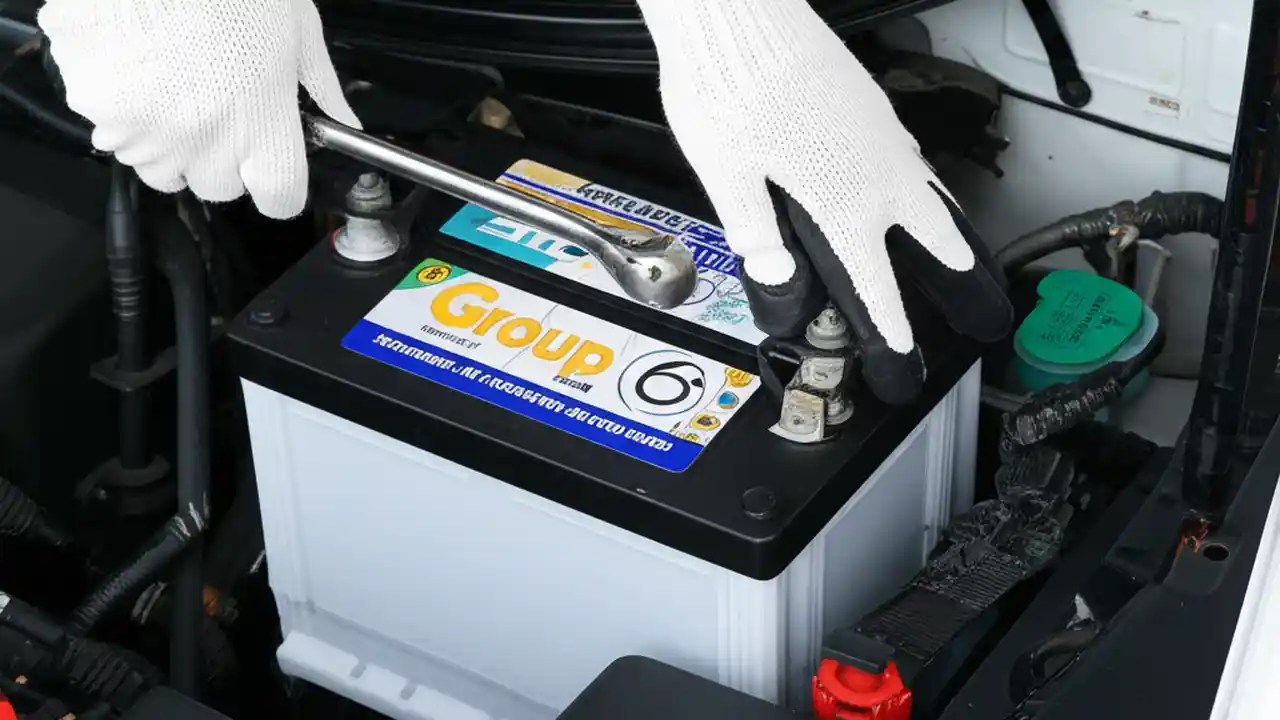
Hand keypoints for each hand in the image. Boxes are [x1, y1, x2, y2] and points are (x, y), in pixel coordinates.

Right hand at [39, 0, 358, 218]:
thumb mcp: (297, 26)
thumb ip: (321, 85)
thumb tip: (345, 123)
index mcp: (262, 120)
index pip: (281, 198)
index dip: (279, 186)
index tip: (274, 167)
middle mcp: (205, 138)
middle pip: (220, 188)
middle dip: (223, 159)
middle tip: (221, 107)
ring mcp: (146, 131)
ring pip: (163, 173)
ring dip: (172, 146)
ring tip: (176, 88)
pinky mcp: (98, 112)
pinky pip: (114, 138)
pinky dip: (124, 118)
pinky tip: (139, 74)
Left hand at [636, 0, 1011, 403]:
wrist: (740, 14)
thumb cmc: (728, 88)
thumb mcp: (727, 177)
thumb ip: (756, 233)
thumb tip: (776, 277)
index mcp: (840, 200)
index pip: (877, 281)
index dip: (893, 325)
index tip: (908, 354)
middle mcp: (875, 169)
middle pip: (933, 235)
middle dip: (958, 276)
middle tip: (981, 307)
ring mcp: (880, 131)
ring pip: (931, 191)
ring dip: (949, 228)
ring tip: (962, 251)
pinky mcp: (870, 102)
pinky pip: (912, 155)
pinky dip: (924, 182)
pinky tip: (912, 180)